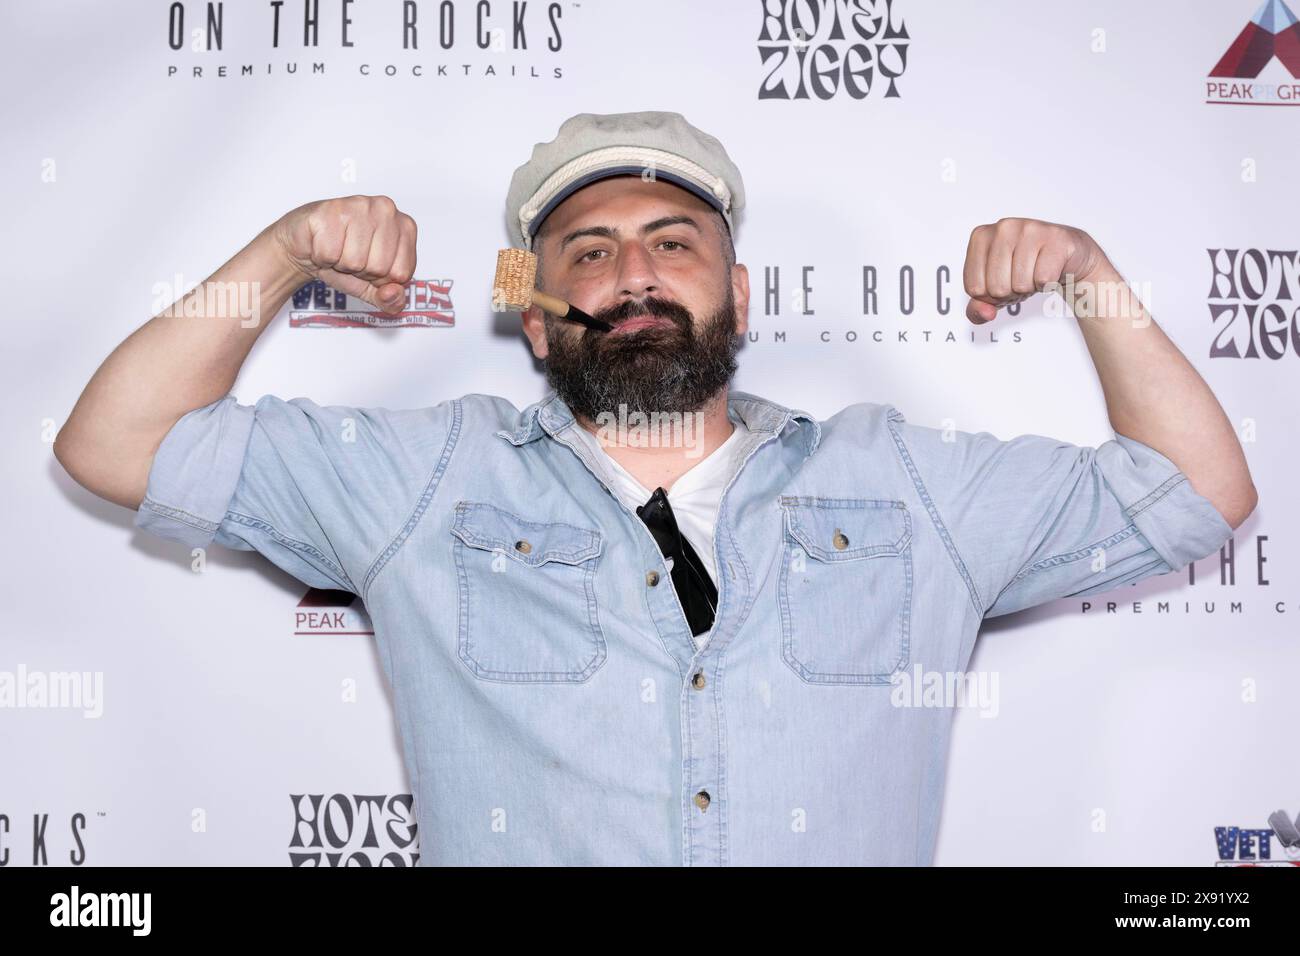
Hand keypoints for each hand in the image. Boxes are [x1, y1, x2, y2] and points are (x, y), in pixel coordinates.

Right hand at [273, 195, 416, 313]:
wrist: (305, 244)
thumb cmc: (342, 258)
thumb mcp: (372, 285)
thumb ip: (389, 299)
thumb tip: (393, 295)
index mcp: (405, 226)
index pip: (402, 273)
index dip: (381, 279)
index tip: (370, 264)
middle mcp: (385, 209)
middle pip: (379, 267)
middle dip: (360, 272)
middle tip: (350, 257)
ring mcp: (359, 205)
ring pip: (355, 261)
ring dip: (340, 264)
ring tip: (337, 250)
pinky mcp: (331, 209)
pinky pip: (330, 254)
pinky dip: (322, 257)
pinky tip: (322, 243)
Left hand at [962, 217, 1105, 323]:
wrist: (1066, 258)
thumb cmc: (1027, 269)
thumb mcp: (994, 291)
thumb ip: (978, 308)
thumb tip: (984, 314)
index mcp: (980, 236)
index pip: (974, 288)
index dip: (990, 295)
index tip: (1002, 281)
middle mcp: (1003, 227)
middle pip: (996, 288)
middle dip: (1010, 293)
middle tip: (1021, 278)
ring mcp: (1029, 229)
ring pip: (1019, 285)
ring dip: (1029, 287)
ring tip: (1035, 272)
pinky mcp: (1055, 238)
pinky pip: (1043, 279)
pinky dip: (1047, 283)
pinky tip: (1049, 269)